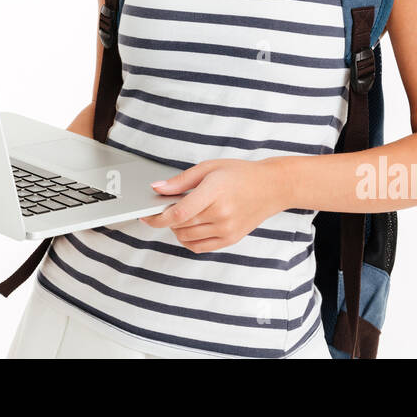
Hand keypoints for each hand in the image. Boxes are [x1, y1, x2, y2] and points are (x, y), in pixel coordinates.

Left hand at [142, 159, 283, 252]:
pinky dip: (188, 240)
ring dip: (176, 229)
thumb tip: (157, 189)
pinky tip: (189, 228)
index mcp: (214, 192)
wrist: (271, 187)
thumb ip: (181, 181)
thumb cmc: (240, 174)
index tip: (145, 215)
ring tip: (182, 215)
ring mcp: (227, 230)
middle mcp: (221, 214)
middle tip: (166, 208)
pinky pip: (199, 248)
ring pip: (187, 238)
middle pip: (180, 226)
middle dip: (165, 219)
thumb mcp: (209, 168)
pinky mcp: (230, 240)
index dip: (157, 217)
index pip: (178, 213)